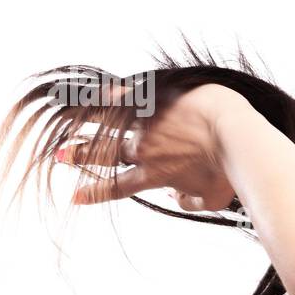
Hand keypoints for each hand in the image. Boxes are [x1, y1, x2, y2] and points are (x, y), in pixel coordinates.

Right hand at [58, 83, 247, 210]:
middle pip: (104, 154)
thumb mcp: (212, 199)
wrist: (234, 136)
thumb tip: (178, 197)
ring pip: (109, 123)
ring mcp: (148, 123)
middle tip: (60, 155)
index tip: (76, 197)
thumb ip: (191, 202)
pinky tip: (97, 92)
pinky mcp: (159, 99)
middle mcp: (144, 150)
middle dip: (79, 155)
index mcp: (154, 175)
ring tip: (65, 120)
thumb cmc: (229, 172)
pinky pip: (129, 96)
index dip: (96, 192)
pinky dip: (111, 95)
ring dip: (86, 123)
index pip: (117, 186)